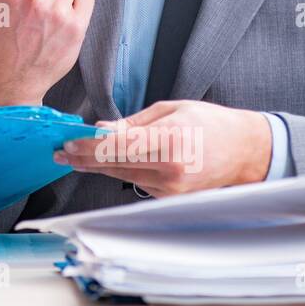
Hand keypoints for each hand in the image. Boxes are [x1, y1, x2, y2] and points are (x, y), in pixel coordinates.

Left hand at [55, 100, 272, 195]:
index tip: (68, 142)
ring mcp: (170, 187)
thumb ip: (134, 123)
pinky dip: (118, 171)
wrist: (244, 151)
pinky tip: (103, 163)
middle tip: (60, 152)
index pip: (117, 146)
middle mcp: (169, 168)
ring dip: (95, 167)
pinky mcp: (170, 196)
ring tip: (73, 157)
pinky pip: (135, 182)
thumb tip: (102, 129)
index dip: (88, 146)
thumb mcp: (171, 110)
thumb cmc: (211, 123)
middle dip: (83, 158)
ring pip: (121, 176)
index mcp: (170, 140)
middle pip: (113, 165)